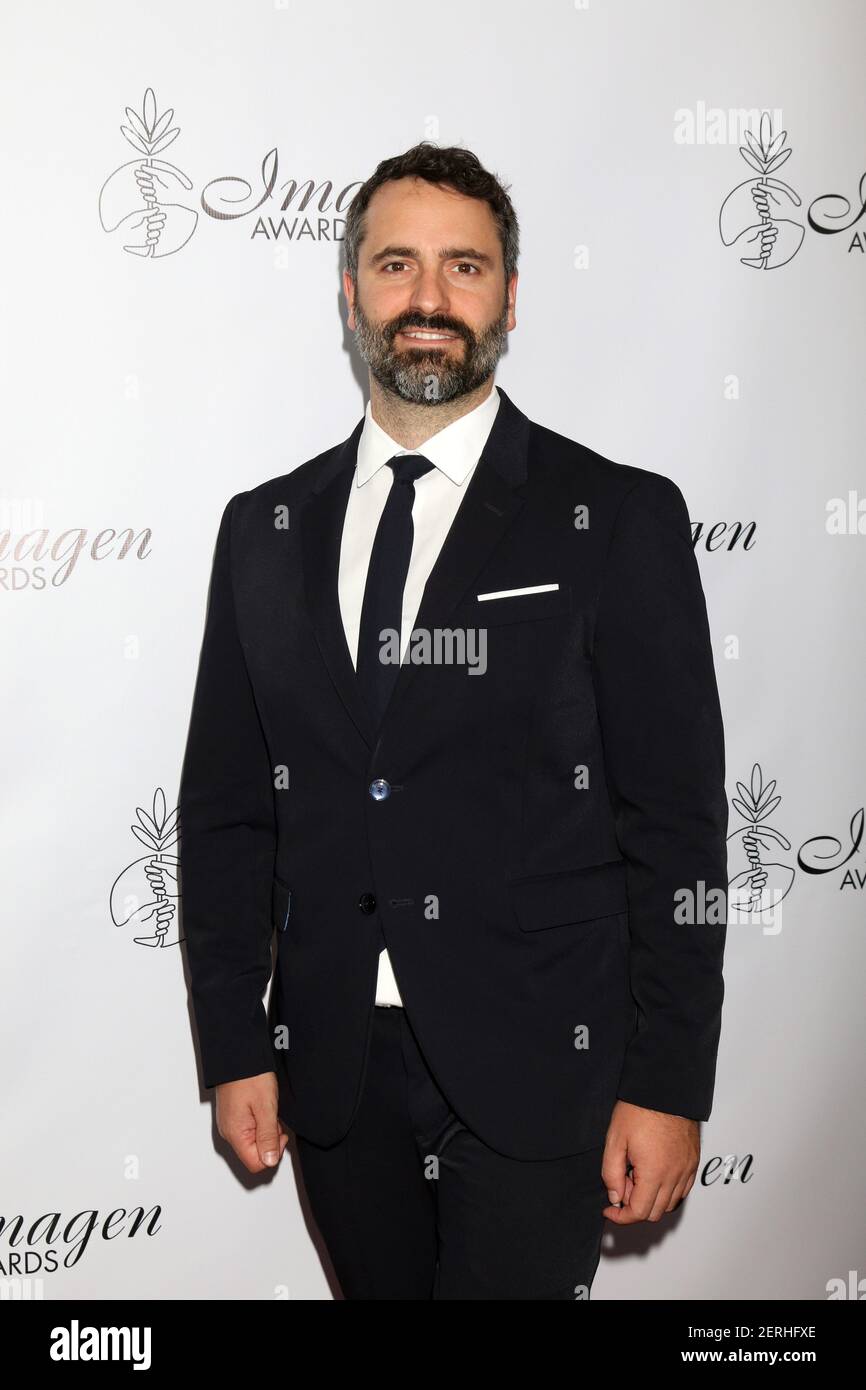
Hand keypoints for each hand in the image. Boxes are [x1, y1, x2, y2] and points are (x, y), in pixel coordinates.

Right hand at [215, 1072, 288, 1173]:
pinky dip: (260, 1122)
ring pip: (253, 1142)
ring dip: (266, 1130)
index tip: (279, 1133)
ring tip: (268, 1108)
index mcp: (235, 1134)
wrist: (238, 1056)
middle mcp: (229, 1133)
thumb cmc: (250, 1077)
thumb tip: (270, 1162)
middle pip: (255, 1154)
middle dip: (270, 1140)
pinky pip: (249, 1130)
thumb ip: (268, 1137)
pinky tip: (262, 1107)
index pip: (256, 1164)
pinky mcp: (233, 1117)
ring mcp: (230, 1125)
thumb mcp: (266, 1107)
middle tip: (274, 1117)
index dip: (273, 1153)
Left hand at [601, 1099, 698, 1223]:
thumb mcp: (615, 1141)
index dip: (621, 1217)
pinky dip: (668, 1192)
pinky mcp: (693, 1162)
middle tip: (622, 1183)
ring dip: (652, 1199)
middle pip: (655, 1212)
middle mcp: (675, 1176)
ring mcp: (687, 1169)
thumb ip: (612, 1174)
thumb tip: (616, 1198)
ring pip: (670, 1204)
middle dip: (635, 1206)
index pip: (639, 1213)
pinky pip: (682, 1190)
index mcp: (654, 1173)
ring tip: (638, 1174)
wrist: (664, 1090)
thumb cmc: (638, 1111)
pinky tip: (654, 1174)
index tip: (609, 1210)